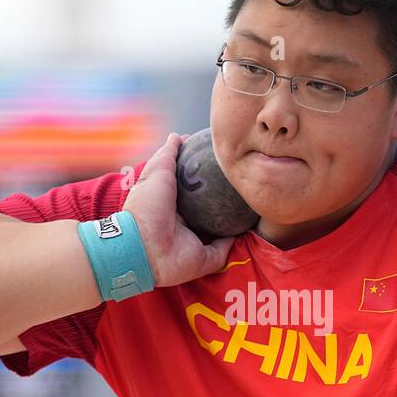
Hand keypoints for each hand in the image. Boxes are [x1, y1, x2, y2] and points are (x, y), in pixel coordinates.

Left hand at [123, 132, 234, 287]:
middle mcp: (186, 224)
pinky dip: (234, 239)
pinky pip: (225, 248)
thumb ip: (168, 155)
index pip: (195, 190)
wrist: (144, 246)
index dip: (207, 177)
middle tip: (243, 184)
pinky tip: (247, 224)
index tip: (223, 164)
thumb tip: (177, 137)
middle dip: (225, 200)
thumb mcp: (156, 173)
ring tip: (251, 203)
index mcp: (174, 205)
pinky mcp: (206, 259)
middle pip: (211, 210)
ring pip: (222, 229)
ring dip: (234, 219)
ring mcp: (196, 242)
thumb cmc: (147, 207)